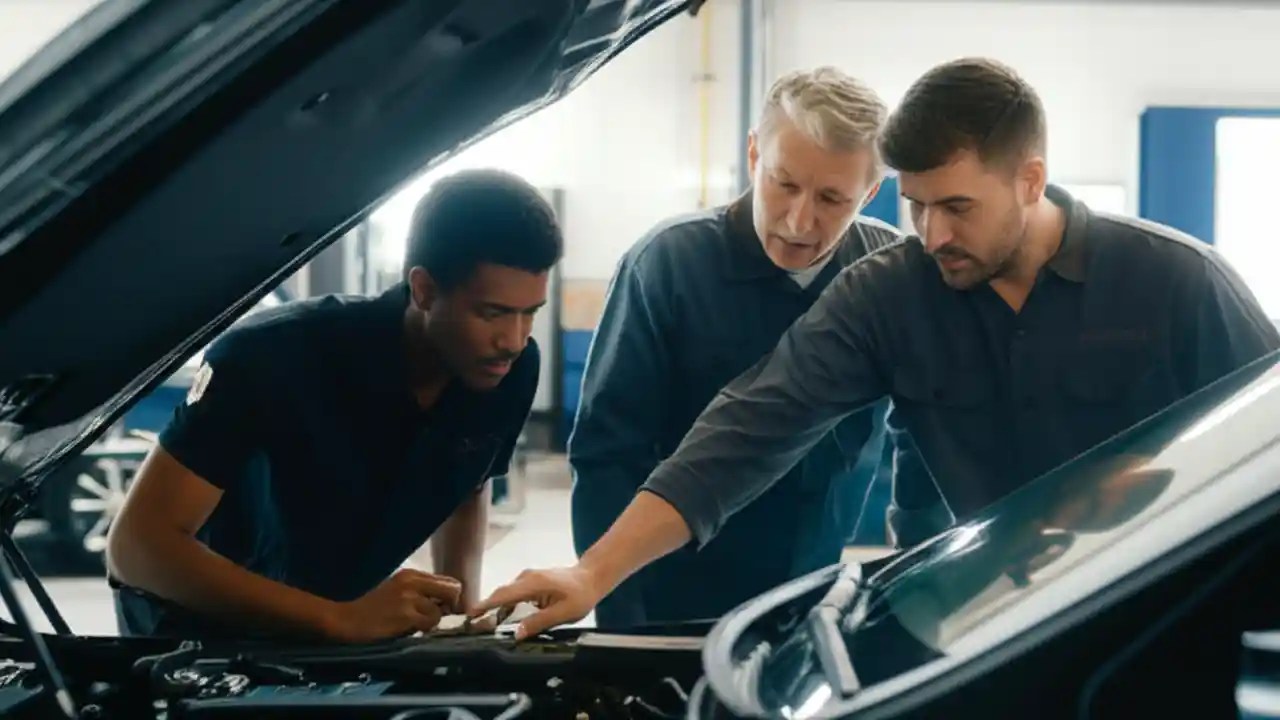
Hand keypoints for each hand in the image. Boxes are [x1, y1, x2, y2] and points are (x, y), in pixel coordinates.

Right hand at [324, 568, 461, 642]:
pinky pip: (429, 623)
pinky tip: (408, 630)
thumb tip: (448, 603)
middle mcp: (412, 582)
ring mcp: (409, 598)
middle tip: (435, 618)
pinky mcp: (406, 615)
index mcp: (411, 574)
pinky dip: (423, 629)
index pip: (448, 580)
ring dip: (431, 622)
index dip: (450, 596)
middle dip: (449, 606)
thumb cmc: (370, 609)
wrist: (346, 619)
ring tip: (413, 626)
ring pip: (440, 611)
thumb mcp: (397, 592)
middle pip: (453, 590)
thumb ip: (420, 593)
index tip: (442, 609)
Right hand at [468, 565, 602, 640]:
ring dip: (497, 609)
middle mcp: (527, 578)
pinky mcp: (531, 582)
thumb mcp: (563, 613)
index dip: (486, 605)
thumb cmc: (581, 595)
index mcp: (534, 583)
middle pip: (501, 594)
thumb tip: (517, 634)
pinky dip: (507, 606)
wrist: (591, 578)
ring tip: (487, 626)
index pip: (504, 595)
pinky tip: (505, 619)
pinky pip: (514, 594)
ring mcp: (528, 578)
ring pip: (507, 594)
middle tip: (474, 625)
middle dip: (486, 609)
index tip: (470, 614)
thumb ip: (539, 622)